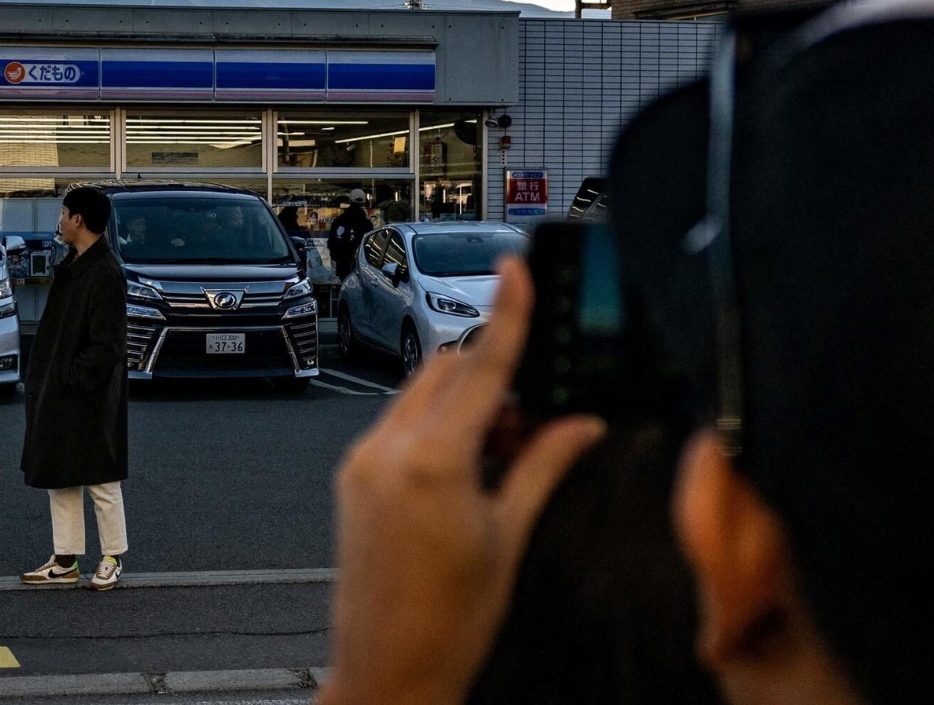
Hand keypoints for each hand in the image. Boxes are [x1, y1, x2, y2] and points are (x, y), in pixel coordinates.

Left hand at [319, 258, 605, 704]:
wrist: (387, 674)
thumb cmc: (447, 624)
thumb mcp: (509, 536)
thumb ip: (544, 466)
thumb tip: (581, 426)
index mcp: (433, 464)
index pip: (481, 366)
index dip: (506, 312)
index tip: (514, 269)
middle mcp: (387, 453)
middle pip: (447, 371)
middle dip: (491, 376)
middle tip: (534, 418)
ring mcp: (363, 464)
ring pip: (420, 395)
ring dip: (463, 403)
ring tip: (501, 456)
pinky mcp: (352, 478)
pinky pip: (398, 425)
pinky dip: (436, 428)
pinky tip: (465, 469)